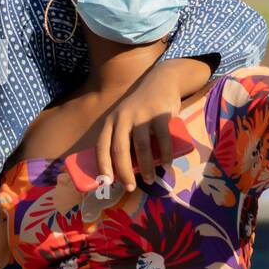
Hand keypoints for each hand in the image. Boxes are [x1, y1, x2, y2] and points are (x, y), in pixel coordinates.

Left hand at [95, 58, 201, 190]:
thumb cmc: (141, 108)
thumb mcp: (126, 119)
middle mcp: (123, 118)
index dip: (102, 164)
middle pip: (120, 149)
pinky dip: (164, 155)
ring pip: (141, 146)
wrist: (161, 81)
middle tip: (130, 187)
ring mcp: (142, 115)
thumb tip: (124, 171)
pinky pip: (162, 139)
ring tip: (150, 179)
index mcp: (111, 121)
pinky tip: (166, 165)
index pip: (102, 145)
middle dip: (124, 172)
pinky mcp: (160, 114)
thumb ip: (123, 138)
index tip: (106, 182)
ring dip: (146, 167)